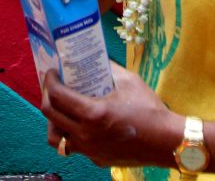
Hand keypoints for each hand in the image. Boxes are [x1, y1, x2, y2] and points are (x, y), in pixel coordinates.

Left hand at [43, 66, 181, 168]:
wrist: (167, 142)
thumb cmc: (150, 109)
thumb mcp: (129, 81)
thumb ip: (108, 67)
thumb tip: (94, 56)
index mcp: (92, 113)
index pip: (56, 95)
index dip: (49, 81)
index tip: (51, 72)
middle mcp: (86, 134)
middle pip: (49, 114)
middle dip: (46, 96)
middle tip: (53, 86)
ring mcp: (90, 150)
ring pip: (56, 137)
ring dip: (54, 121)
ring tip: (62, 109)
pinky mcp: (96, 159)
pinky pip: (75, 146)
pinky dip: (72, 134)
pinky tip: (82, 124)